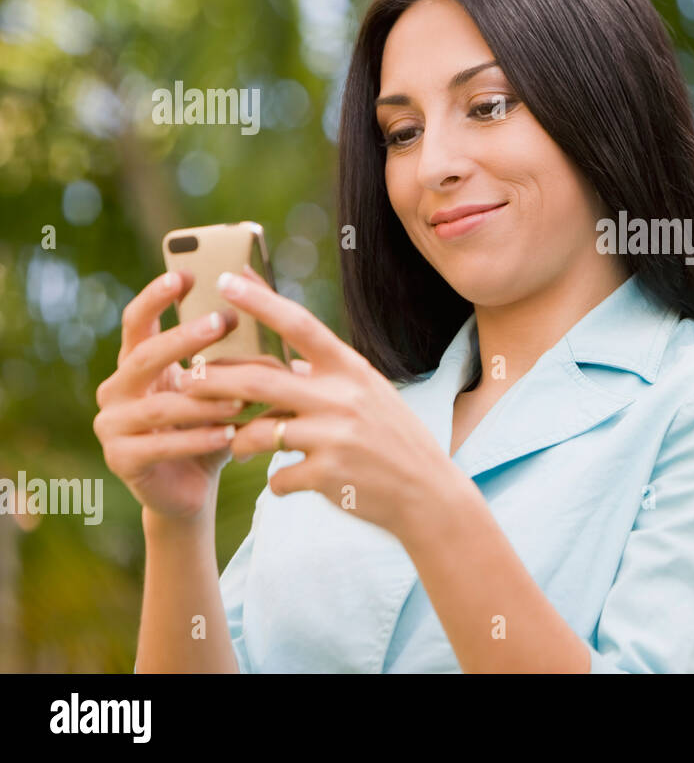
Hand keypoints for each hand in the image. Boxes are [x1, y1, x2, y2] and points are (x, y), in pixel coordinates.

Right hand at [93, 270, 247, 521]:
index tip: (185, 274)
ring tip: (242, 397)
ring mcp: (112, 426)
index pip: (137, 322)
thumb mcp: (220, 387)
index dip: (156, 297)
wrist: (191, 488)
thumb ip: (231, 354)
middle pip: (146, 356)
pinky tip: (230, 434)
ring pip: (160, 405)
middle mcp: (115, 389)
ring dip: (204, 399)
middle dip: (185, 337)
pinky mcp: (121, 460)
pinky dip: (198, 439)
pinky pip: (162, 445)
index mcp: (135, 364)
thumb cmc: (209, 426)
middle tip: (222, 321)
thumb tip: (268, 306)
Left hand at [175, 267, 451, 537]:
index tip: (227, 278)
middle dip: (213, 379)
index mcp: (352, 370)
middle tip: (186, 379)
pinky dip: (275, 480)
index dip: (260, 300)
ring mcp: (334, 437)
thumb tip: (280, 354)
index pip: (299, 324)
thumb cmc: (393, 438)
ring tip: (238, 445)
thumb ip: (325, 376)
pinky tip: (286, 480)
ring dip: (238, 440)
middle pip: (258, 378)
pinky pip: (276, 477)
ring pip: (256, 432)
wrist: (428, 493)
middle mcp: (342, 398)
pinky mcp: (326, 476)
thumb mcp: (368, 394)